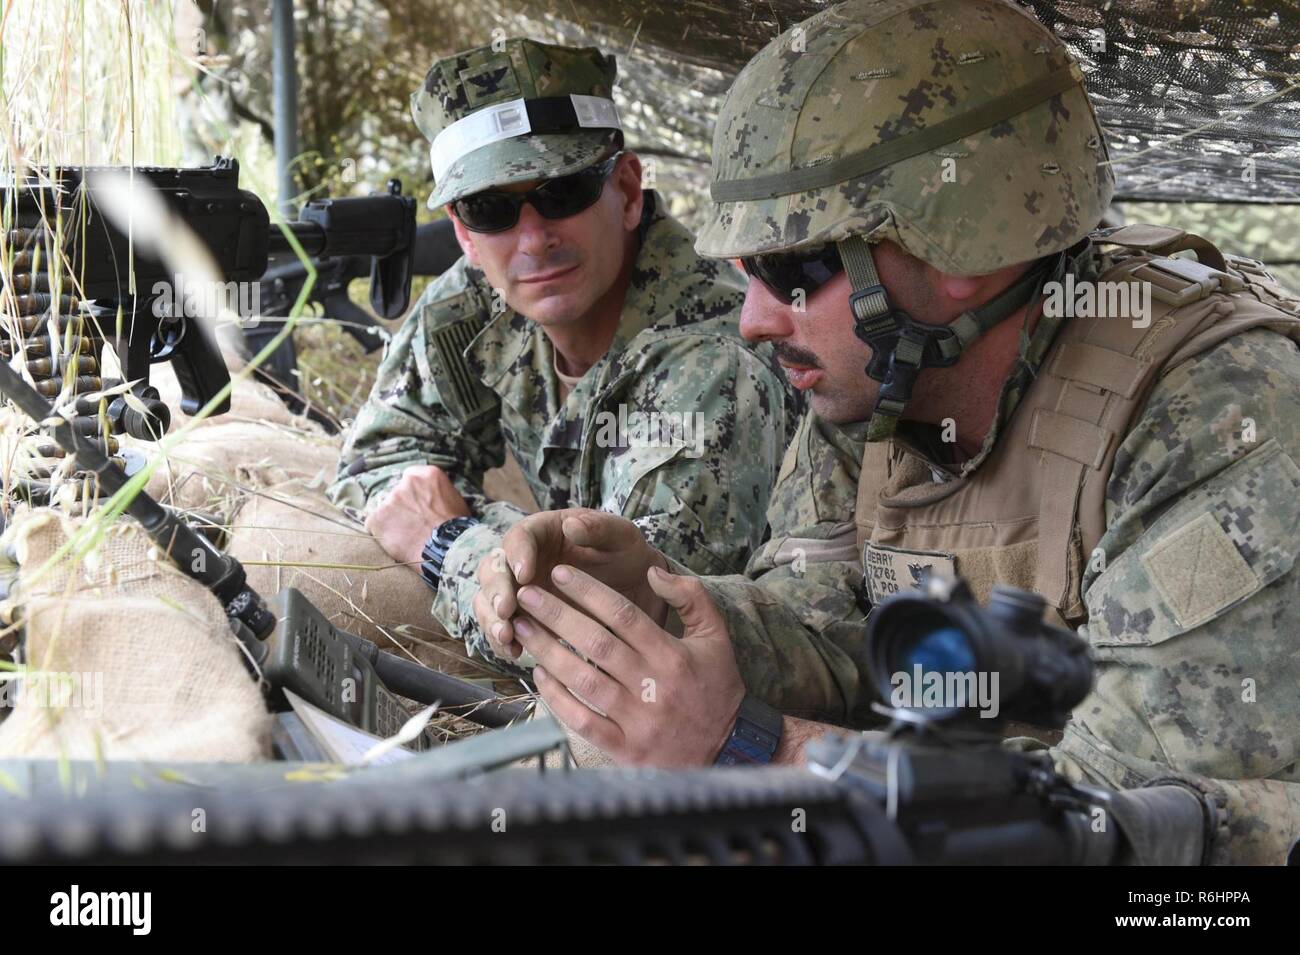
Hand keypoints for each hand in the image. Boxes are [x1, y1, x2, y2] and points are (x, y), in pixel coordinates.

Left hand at [365, 464, 470, 566]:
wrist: (447, 549)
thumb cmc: (457, 529)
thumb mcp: (455, 501)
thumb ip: (438, 494)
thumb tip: (432, 500)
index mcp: (428, 474)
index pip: (412, 477)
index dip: (414, 494)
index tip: (417, 505)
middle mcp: (406, 482)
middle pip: (398, 493)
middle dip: (403, 507)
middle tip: (414, 524)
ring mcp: (390, 499)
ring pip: (386, 510)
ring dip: (393, 521)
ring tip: (407, 537)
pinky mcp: (377, 518)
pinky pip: (374, 526)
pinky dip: (383, 535)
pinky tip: (398, 543)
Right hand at [473, 508, 666, 661]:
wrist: (633, 587)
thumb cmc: (625, 554)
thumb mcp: (621, 535)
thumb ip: (598, 528)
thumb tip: (571, 525)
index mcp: (541, 533)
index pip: (518, 538)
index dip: (516, 555)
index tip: (525, 574)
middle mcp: (522, 560)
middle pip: (492, 570)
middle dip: (496, 591)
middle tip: (506, 610)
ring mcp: (518, 590)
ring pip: (489, 601)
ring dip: (492, 619)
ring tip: (507, 637)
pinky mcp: (523, 618)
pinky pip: (502, 628)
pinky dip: (502, 641)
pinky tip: (514, 652)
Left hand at [512, 563, 744, 766]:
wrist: (727, 750)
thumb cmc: (716, 687)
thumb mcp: (716, 636)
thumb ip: (691, 597)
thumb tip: (652, 571)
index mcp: (672, 655)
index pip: (622, 614)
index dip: (587, 591)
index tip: (559, 573)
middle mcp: (652, 685)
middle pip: (595, 643)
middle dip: (556, 615)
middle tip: (526, 595)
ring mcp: (636, 720)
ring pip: (583, 680)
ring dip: (548, 652)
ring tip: (522, 629)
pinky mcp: (624, 748)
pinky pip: (582, 721)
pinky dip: (557, 699)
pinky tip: (539, 676)